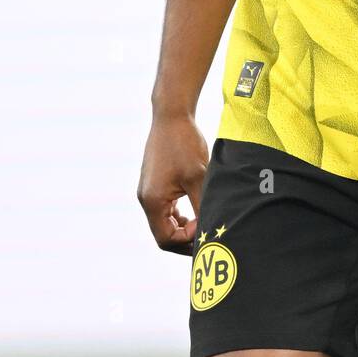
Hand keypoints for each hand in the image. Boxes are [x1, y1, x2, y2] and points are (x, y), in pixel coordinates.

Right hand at [137, 113, 209, 254]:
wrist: (172, 115)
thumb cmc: (185, 143)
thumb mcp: (198, 177)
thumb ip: (202, 205)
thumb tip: (212, 228)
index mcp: (153, 201)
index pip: (166, 239)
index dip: (188, 241)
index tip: (208, 229)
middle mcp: (146, 199)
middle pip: (163, 234)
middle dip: (185, 237)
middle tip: (208, 233)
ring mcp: (148, 191)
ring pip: (164, 222)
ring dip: (183, 227)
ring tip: (204, 222)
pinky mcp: (154, 183)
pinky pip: (164, 209)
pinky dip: (179, 215)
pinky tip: (195, 209)